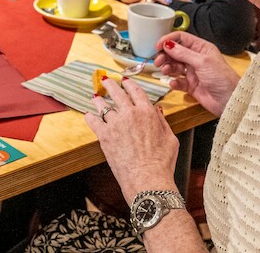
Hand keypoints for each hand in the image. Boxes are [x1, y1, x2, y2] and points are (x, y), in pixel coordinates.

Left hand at [86, 76, 179, 200]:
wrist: (147, 178)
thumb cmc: (161, 162)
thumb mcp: (170, 139)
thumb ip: (163, 121)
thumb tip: (158, 109)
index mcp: (147, 112)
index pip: (136, 91)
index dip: (129, 84)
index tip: (125, 81)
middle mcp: (130, 114)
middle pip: (117, 93)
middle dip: (110, 85)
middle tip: (106, 81)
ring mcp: (115, 124)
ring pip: (103, 106)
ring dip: (99, 100)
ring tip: (96, 97)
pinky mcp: (104, 136)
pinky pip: (93, 121)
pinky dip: (90, 117)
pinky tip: (88, 115)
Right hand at [154, 31, 239, 116]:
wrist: (229, 101)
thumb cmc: (223, 79)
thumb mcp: (202, 62)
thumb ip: (183, 53)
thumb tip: (168, 44)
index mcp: (201, 48)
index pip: (181, 38)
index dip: (168, 40)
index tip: (157, 46)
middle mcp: (196, 58)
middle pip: (175, 52)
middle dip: (165, 56)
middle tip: (158, 62)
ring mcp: (193, 72)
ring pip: (174, 66)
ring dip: (168, 68)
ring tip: (166, 71)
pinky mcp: (191, 85)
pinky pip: (178, 81)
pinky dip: (174, 82)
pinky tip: (174, 84)